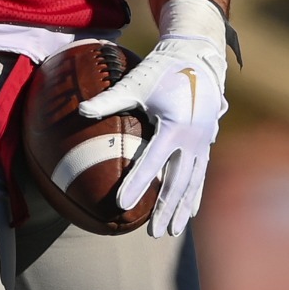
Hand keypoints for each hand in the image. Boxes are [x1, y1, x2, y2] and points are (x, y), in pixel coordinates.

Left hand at [76, 0, 229, 236]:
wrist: (199, 56)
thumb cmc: (163, 69)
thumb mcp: (137, 81)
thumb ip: (110, 98)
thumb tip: (81, 110)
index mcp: (175, 126)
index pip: (152, 162)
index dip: (137, 184)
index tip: (121, 205)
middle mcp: (193, 138)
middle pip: (177, 181)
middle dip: (165, 208)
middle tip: (152, 233)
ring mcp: (204, 142)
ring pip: (193, 182)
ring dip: (182, 208)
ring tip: (172, 232)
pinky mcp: (208, 141)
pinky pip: (201, 173)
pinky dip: (194, 194)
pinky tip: (189, 212)